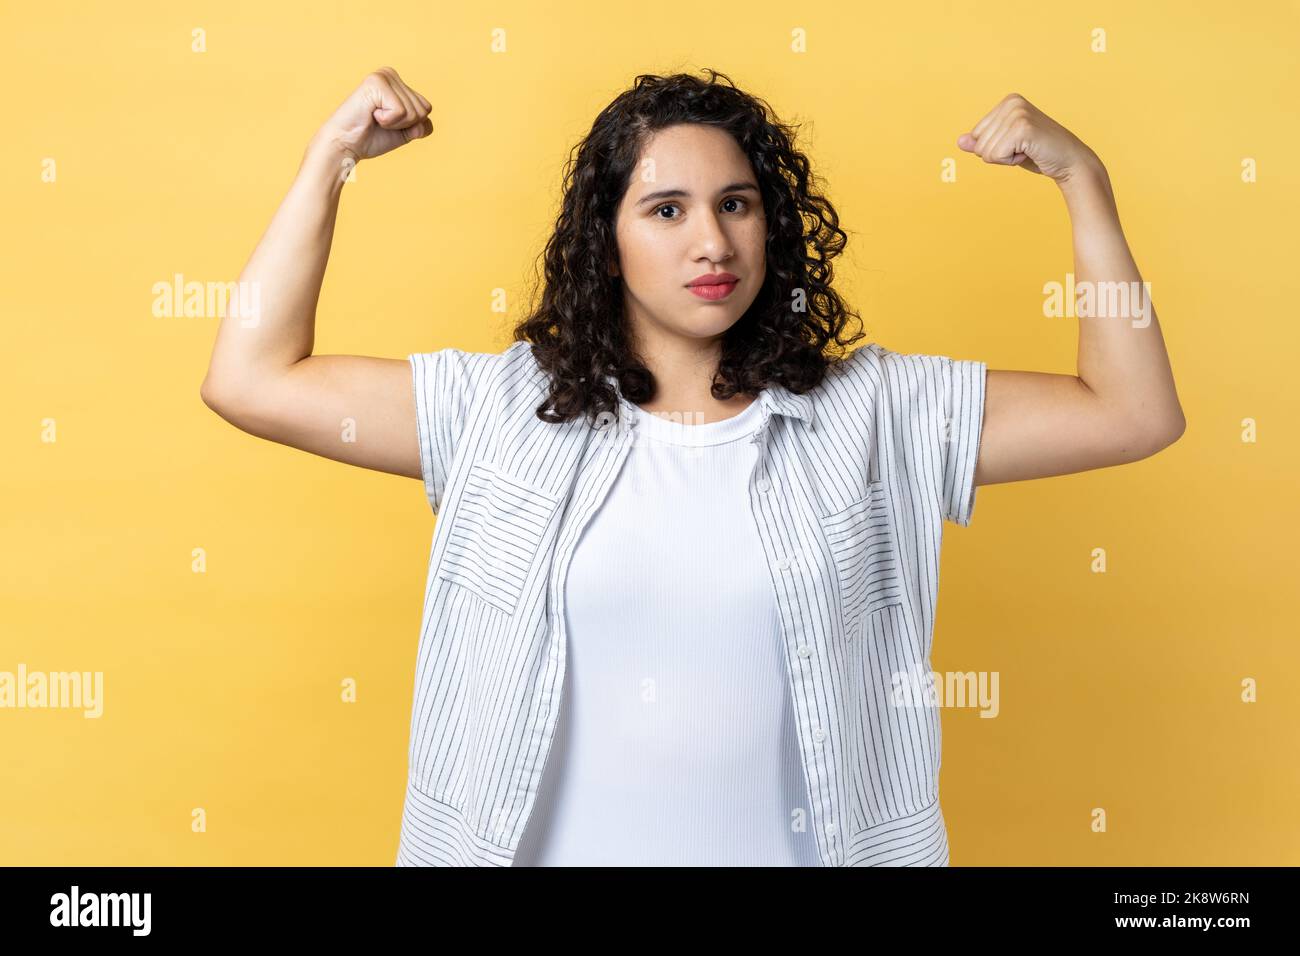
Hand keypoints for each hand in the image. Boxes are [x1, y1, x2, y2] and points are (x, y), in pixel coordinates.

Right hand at [313, 67, 432, 163]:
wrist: (346, 145)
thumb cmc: (372, 137)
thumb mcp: (405, 132)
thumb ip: (422, 125)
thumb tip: (425, 119)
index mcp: (398, 82)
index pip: (426, 108)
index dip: (411, 125)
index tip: (388, 123)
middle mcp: (391, 74)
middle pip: (423, 109)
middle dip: (404, 124)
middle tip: (380, 122)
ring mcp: (383, 76)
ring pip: (413, 111)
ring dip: (395, 123)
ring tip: (375, 118)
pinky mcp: (376, 82)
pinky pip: (401, 111)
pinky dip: (388, 121)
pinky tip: (371, 115)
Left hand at [956, 93, 1099, 184]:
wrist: (1069, 161)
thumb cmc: (1037, 153)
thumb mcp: (1005, 146)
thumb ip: (982, 142)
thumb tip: (960, 141)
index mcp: (1008, 101)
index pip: (976, 135)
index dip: (994, 147)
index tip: (1018, 144)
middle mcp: (1012, 102)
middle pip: (979, 143)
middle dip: (999, 154)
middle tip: (1025, 148)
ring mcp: (1017, 113)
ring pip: (986, 152)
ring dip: (1006, 158)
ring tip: (1028, 150)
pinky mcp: (1022, 128)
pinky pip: (996, 156)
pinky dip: (1011, 162)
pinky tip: (1029, 153)